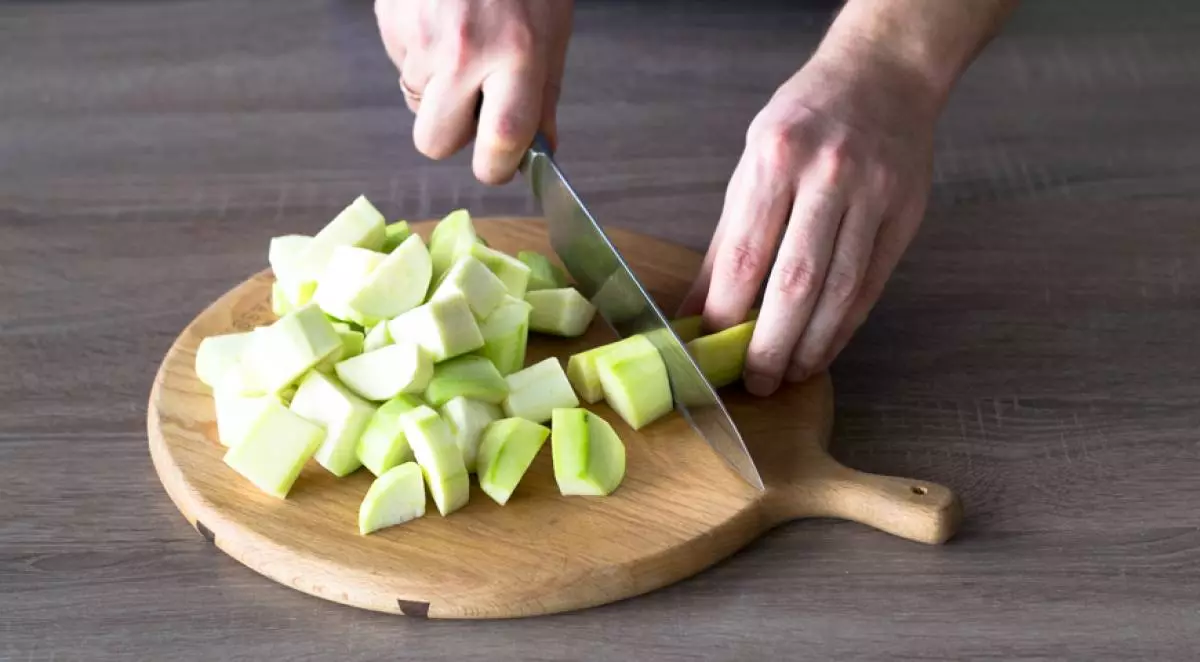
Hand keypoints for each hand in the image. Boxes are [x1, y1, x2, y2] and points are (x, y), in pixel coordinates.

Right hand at [374, 0, 572, 183]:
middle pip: (434, 142)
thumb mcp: (551, 35)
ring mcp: (421, 38)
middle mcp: (465, 52)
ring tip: (460, 46)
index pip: (501, 141)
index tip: (497, 166)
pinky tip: (441, 24)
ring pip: (416, 103)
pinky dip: (420, 56)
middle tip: (471, 109)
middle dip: (451, 135)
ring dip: (436, 89)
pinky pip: (401, 65)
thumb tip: (538, 152)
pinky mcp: (391, 23)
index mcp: (517, 56)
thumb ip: (543, 98)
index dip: (496, 168)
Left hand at [680, 48, 938, 395]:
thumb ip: (728, 238)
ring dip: (812, 344)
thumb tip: (698, 307)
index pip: (745, 253)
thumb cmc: (805, 118)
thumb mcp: (754, 161)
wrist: (884, 73)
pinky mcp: (906, 214)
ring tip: (789, 375)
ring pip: (840, 290)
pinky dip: (845, 325)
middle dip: (771, 343)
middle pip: (796, 280)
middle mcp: (827, 176)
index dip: (726, 312)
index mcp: (776, 159)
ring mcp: (873, 195)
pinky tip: (824, 348)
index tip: (709, 351)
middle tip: (755, 382)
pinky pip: (872, 284)